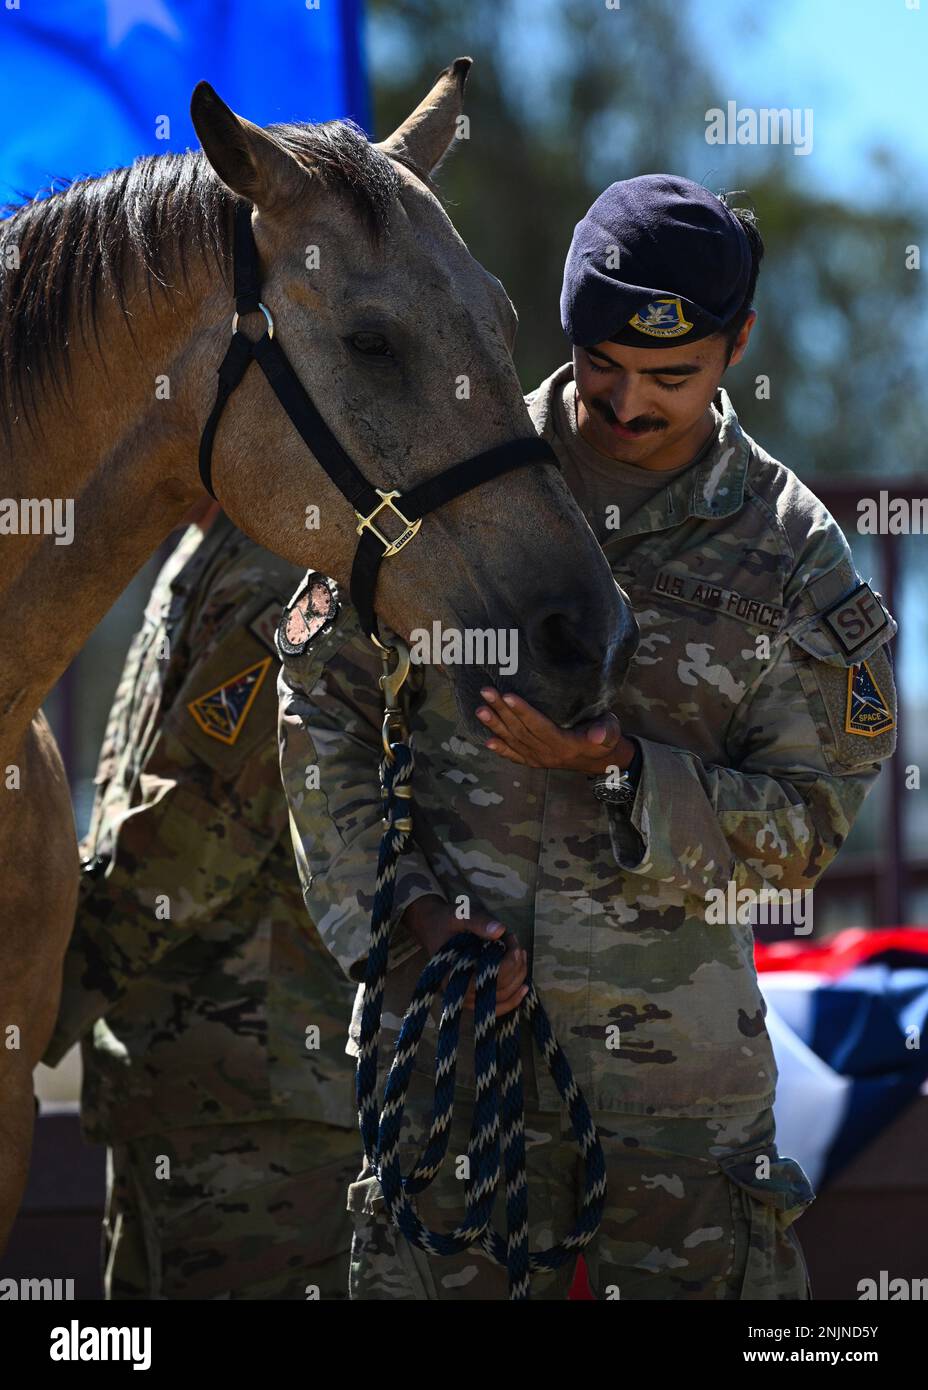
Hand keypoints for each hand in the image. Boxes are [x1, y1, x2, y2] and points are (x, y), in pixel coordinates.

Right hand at [401, 895, 528, 1016]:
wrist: (432, 928)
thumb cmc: (444, 922)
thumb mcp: (459, 916)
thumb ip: (478, 922)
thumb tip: (500, 931)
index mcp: (451, 974)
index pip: (487, 978)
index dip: (507, 963)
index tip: (512, 940)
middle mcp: (458, 992)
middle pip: (498, 990)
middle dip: (515, 966)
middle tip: (517, 945)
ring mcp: (466, 998)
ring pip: (500, 999)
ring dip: (517, 979)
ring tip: (521, 956)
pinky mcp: (473, 997)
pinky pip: (495, 1005)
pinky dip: (512, 998)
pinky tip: (524, 988)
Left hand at [475, 687, 635, 772]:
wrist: (602, 761)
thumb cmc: (606, 738)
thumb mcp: (611, 731)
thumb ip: (605, 732)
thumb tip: (599, 736)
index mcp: (565, 745)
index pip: (539, 726)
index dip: (523, 711)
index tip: (507, 696)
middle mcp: (548, 754)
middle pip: (521, 731)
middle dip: (502, 712)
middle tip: (486, 693)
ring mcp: (540, 759)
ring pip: (514, 741)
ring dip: (495, 726)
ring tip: (480, 710)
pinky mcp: (535, 761)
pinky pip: (515, 756)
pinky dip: (501, 749)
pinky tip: (487, 741)